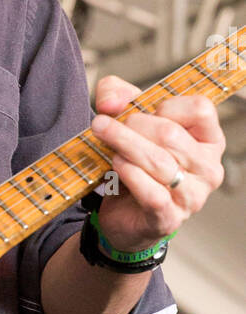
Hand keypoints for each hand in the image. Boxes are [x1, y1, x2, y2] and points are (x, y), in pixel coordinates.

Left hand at [89, 76, 224, 251]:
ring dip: (124, 145)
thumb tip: (111, 103)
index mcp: (209, 140)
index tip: (142, 112)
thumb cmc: (134, 163)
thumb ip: (116, 95)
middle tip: (105, 126)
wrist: (124, 214)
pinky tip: (115, 166)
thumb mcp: (126, 119)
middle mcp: (208, 168)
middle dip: (132, 125)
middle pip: (170, 134)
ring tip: (104, 142)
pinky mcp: (170, 218)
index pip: (200, 109)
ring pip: (158, 161)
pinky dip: (128, 174)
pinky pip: (150, 192)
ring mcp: (192, 196)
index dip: (165, 105)